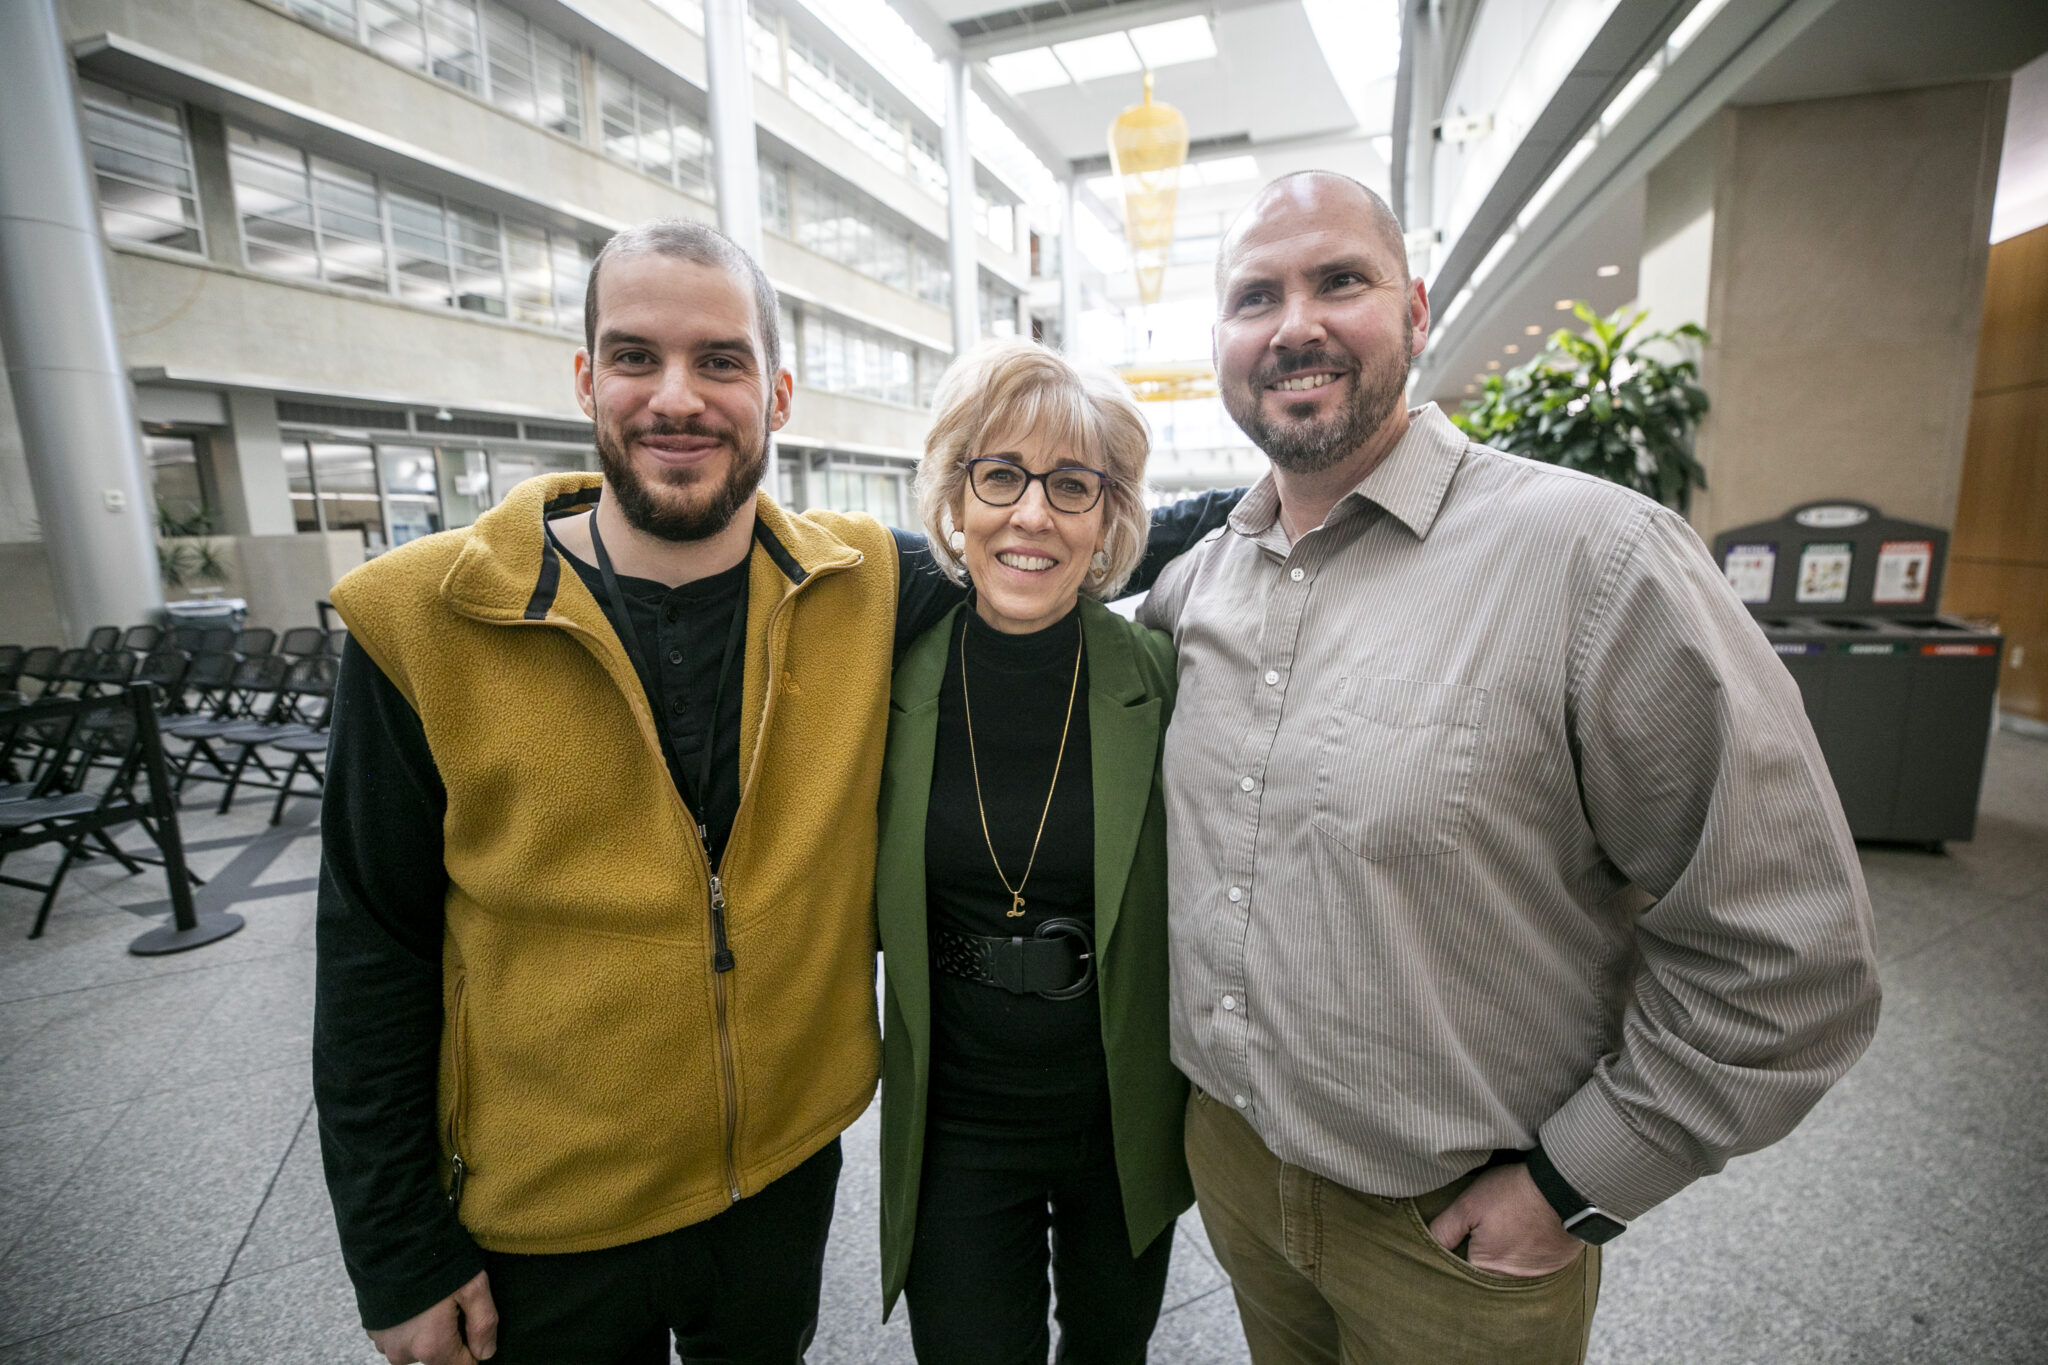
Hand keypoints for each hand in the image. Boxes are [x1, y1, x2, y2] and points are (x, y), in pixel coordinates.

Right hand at [369, 1271, 498, 1364]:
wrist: (389, 1238)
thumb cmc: (435, 1261)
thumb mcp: (473, 1287)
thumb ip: (484, 1325)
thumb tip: (486, 1354)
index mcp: (431, 1347)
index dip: (473, 1345)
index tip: (471, 1319)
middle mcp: (403, 1352)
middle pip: (438, 1356)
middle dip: (449, 1335)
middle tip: (450, 1301)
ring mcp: (384, 1342)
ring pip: (417, 1346)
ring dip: (426, 1330)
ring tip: (431, 1296)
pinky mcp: (372, 1329)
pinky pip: (398, 1336)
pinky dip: (408, 1323)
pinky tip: (413, 1297)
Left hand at [1426, 1164, 1582, 1277]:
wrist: (1564, 1187)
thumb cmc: (1513, 1193)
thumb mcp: (1468, 1204)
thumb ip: (1444, 1230)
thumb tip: (1427, 1246)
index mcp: (1484, 1267)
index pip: (1460, 1271)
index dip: (1457, 1253)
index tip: (1461, 1238)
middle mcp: (1510, 1280)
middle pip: (1486, 1276)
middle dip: (1482, 1258)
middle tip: (1487, 1233)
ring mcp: (1536, 1275)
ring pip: (1511, 1274)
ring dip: (1507, 1259)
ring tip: (1507, 1232)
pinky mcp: (1555, 1266)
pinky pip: (1535, 1268)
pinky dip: (1529, 1255)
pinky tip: (1527, 1235)